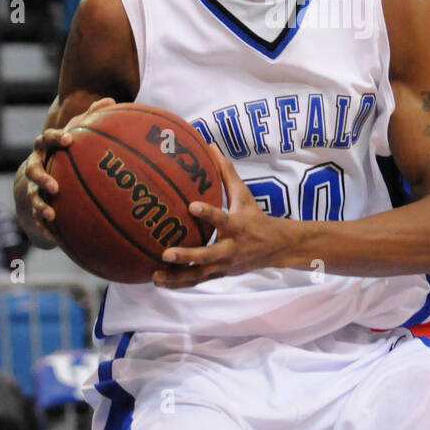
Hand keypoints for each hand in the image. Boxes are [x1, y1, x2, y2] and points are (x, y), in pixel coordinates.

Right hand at [22, 97, 116, 243]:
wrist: (39, 175)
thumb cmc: (64, 151)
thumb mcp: (74, 134)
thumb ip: (89, 118)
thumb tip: (110, 100)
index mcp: (45, 149)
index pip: (47, 140)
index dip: (56, 138)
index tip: (70, 139)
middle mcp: (35, 166)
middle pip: (33, 170)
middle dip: (43, 178)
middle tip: (56, 186)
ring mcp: (32, 186)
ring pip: (33, 196)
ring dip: (41, 205)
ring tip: (51, 214)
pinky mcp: (34, 204)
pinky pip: (37, 216)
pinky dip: (43, 225)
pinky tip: (52, 235)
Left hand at [153, 145, 292, 287]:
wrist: (275, 247)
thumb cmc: (255, 216)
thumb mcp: (244, 195)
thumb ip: (226, 172)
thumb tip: (210, 146)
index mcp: (236, 225)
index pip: (221, 219)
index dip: (208, 213)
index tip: (191, 206)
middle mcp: (230, 248)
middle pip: (207, 255)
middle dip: (187, 256)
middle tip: (166, 253)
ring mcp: (224, 265)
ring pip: (199, 275)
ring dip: (177, 277)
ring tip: (154, 275)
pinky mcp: (219, 274)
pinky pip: (196, 281)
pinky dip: (178, 283)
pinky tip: (157, 281)